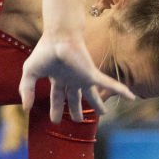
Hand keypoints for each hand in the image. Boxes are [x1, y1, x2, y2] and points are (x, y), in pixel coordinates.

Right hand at [19, 33, 133, 121]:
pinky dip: (120, 91)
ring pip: (92, 94)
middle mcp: (71, 78)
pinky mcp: (92, 74)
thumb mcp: (30, 73)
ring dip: (97, 104)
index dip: (55, 108)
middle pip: (75, 97)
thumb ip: (26, 90)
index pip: (57, 97)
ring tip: (103, 114)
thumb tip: (26, 109)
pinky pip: (109, 85)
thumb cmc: (44, 51)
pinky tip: (132, 97)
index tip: (54, 120)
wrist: (58, 36)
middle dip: (76, 110)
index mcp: (58, 77)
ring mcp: (83, 76)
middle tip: (78, 121)